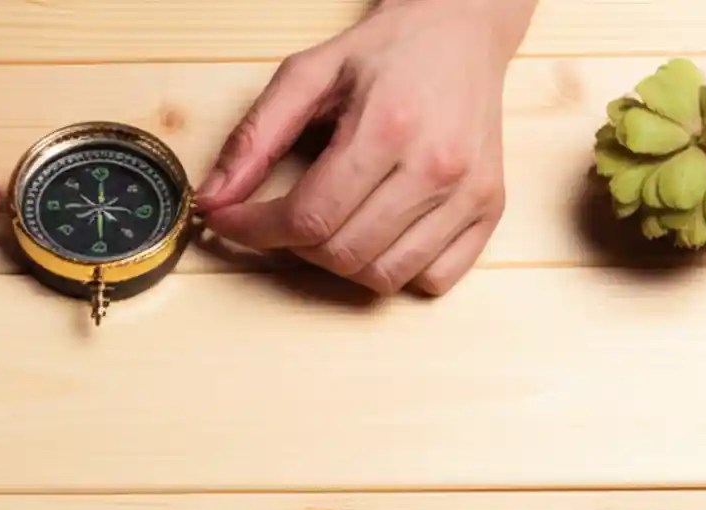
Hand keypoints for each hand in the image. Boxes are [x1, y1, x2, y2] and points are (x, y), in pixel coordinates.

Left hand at [195, 0, 536, 295]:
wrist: (460, 32)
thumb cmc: (384, 52)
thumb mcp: (307, 75)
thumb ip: (254, 138)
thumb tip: (213, 199)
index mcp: (387, 127)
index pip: (308, 216)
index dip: (254, 230)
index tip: (227, 222)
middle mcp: (436, 166)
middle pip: (342, 253)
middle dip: (293, 246)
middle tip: (282, 216)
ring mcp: (470, 193)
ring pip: (384, 277)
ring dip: (340, 263)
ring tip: (331, 222)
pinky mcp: (491, 210)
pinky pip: (433, 280)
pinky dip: (396, 271)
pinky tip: (379, 232)